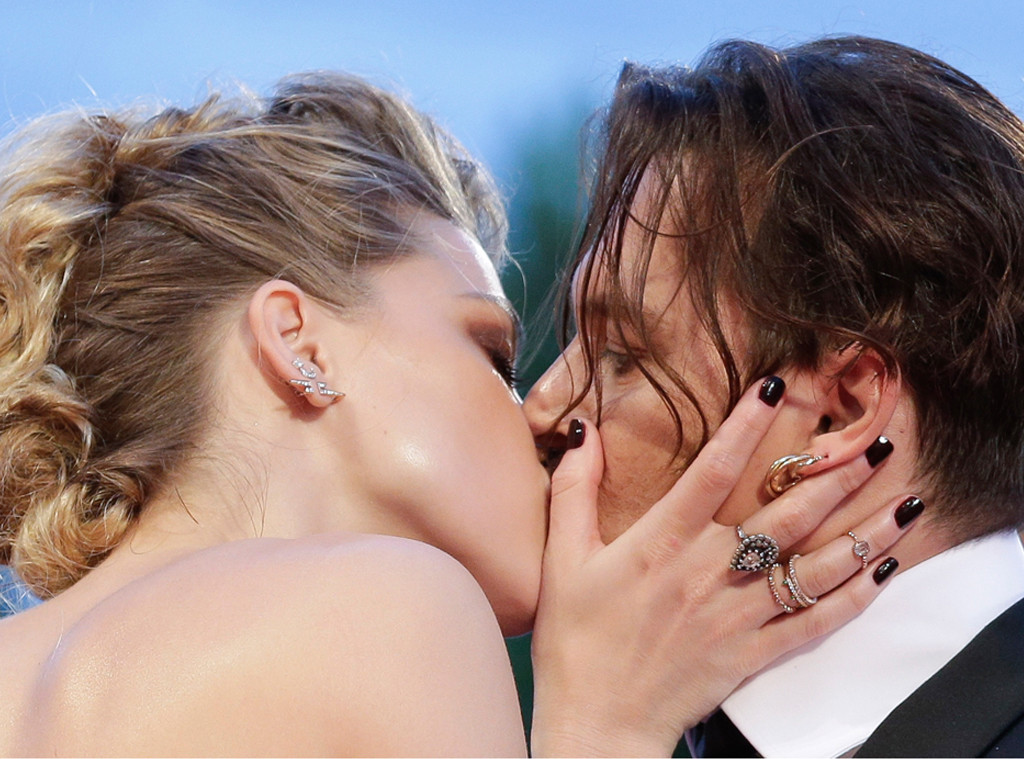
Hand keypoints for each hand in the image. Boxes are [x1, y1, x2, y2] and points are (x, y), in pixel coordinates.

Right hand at [528, 378, 918, 756]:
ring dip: (863, 532)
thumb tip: (582, 431)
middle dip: (834, 475)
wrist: (597, 720)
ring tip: (905, 501)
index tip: (777, 387)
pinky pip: (814, 624)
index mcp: (662, 542)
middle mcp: (708, 572)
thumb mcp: (562, 557)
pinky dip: (854, 599)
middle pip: (784, 515)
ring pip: (814, 567)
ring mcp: (736, 615)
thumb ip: (572, 489)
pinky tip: (883, 572)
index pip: (714, 469)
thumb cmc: (575, 638)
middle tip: (877, 442)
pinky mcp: (752, 654)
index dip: (747, 424)